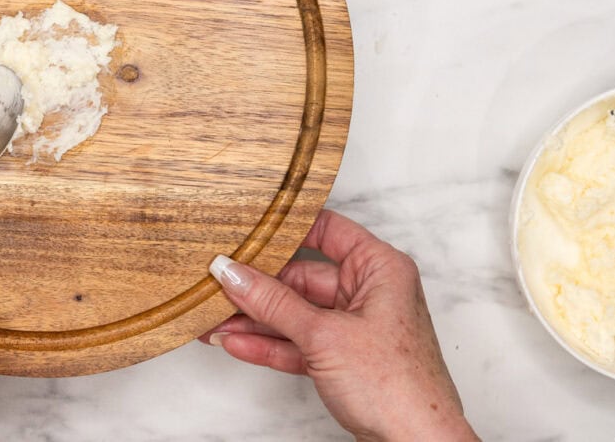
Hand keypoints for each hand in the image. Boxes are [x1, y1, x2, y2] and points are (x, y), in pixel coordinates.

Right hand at [202, 210, 477, 441]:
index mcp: (380, 268)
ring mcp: (355, 326)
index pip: (326, 229)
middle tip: (217, 282)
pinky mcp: (343, 357)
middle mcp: (369, 291)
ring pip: (295, 312)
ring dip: (255, 319)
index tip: (247, 227)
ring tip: (214, 317)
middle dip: (257, 286)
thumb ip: (273, 303)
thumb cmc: (400, 387)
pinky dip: (269, 344)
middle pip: (301, 276)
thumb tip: (234, 274)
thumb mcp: (324, 335)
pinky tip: (235, 342)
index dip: (286, 226)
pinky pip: (298, 342)